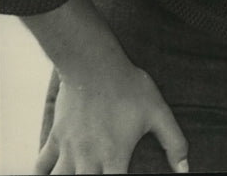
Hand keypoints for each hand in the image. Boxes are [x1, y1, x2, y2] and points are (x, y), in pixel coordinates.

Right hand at [34, 63, 187, 174]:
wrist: (93, 62)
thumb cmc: (128, 85)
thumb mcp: (158, 111)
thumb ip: (173, 141)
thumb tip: (185, 169)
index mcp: (114, 156)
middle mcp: (88, 158)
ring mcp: (69, 148)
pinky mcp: (56, 136)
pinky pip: (41, 165)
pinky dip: (42, 174)